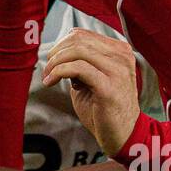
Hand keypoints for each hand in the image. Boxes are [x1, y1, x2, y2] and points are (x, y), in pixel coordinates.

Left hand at [42, 29, 140, 156]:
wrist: (123, 135)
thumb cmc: (106, 110)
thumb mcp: (93, 80)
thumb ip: (81, 64)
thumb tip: (59, 54)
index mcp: (119, 52)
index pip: (83, 35)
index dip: (61, 45)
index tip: (52, 61)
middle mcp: (122, 57)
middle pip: (79, 39)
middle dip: (56, 52)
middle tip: (46, 69)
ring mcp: (117, 71)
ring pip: (78, 50)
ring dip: (56, 62)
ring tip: (48, 76)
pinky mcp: (108, 87)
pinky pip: (78, 68)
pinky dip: (59, 71)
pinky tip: (51, 81)